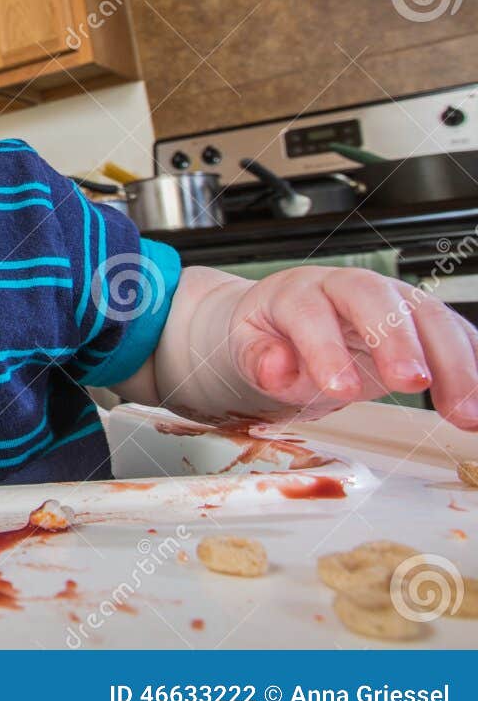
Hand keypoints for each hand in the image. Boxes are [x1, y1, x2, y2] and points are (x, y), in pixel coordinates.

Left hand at [226, 266, 477, 428]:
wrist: (289, 319)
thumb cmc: (272, 332)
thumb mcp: (246, 345)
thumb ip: (258, 359)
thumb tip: (274, 368)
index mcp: (299, 292)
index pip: (313, 315)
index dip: (327, 350)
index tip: (340, 390)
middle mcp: (350, 287)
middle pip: (380, 302)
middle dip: (399, 342)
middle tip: (412, 384)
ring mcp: (394, 299)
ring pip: (430, 316)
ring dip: (455, 364)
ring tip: (465, 413)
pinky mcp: (425, 320)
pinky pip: (459, 335)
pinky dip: (476, 367)